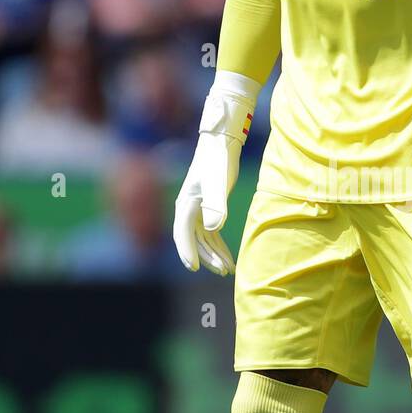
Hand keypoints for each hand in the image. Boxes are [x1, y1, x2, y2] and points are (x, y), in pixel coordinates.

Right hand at [173, 75, 258, 274]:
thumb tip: (214, 227)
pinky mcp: (210, 206)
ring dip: (214, 254)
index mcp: (185, 204)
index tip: (195, 267)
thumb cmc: (218, 160)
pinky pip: (211, 233)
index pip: (182, 233)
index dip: (188, 251)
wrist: (222, 142)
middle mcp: (188, 208)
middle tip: (221, 271)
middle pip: (194, 240)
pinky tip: (229, 257)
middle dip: (207, 257)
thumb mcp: (217, 182)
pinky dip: (219, 245)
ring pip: (203, 238)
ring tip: (228, 269)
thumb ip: (215, 205)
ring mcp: (198, 208)